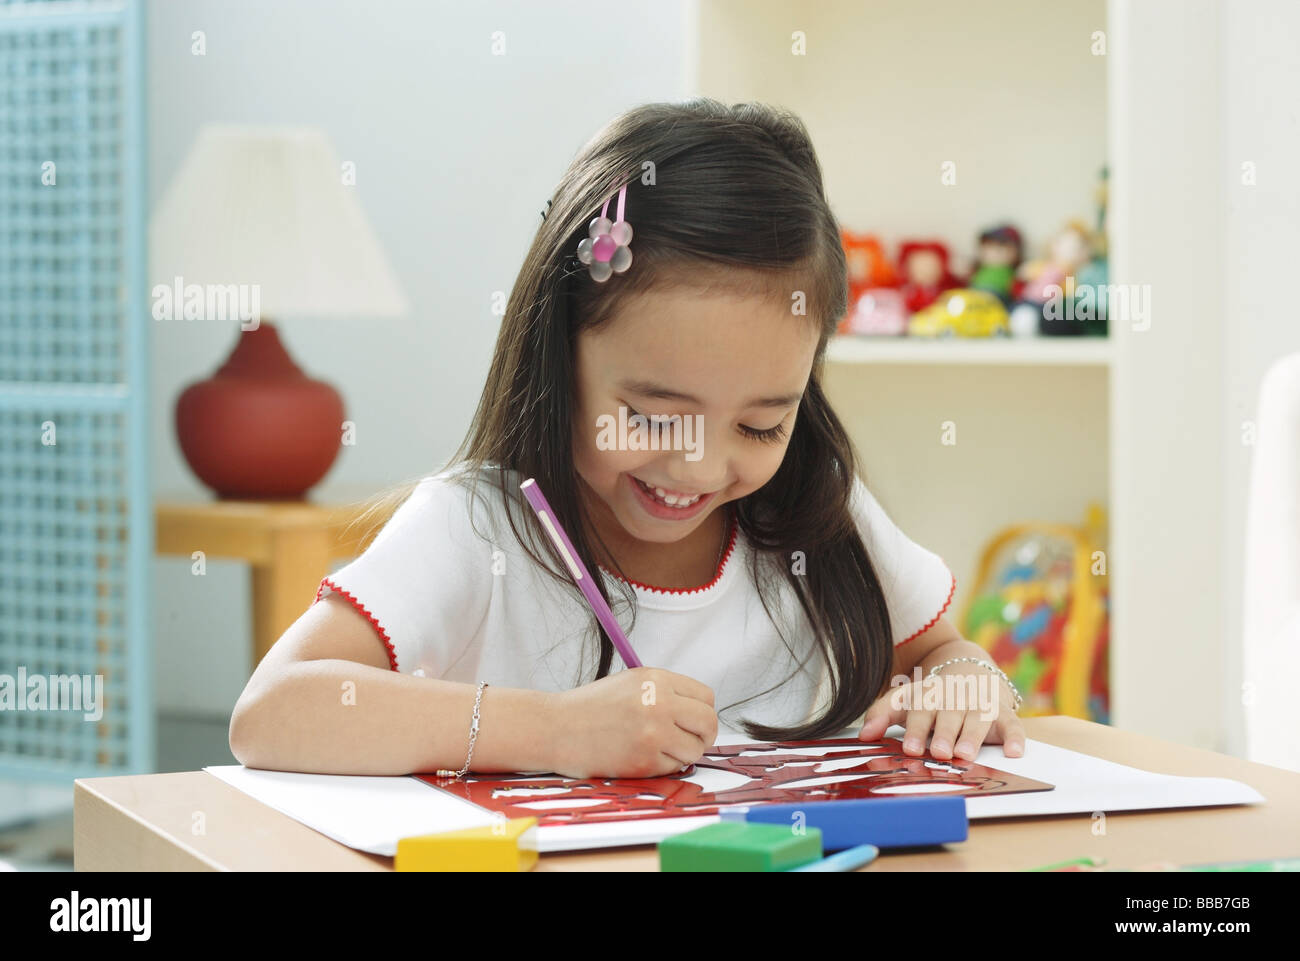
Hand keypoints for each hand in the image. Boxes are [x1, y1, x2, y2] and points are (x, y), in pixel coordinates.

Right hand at [547, 667, 717, 778]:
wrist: (556, 728)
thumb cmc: (592, 707)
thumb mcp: (632, 683)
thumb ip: (667, 692)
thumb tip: (701, 712)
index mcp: (656, 679)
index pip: (706, 697)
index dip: (701, 710)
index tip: (692, 720)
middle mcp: (659, 703)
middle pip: (708, 723)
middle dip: (703, 734)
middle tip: (690, 739)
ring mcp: (653, 733)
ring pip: (695, 749)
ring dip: (683, 753)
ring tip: (659, 747)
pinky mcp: (645, 760)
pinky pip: (673, 767)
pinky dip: (663, 765)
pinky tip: (641, 755)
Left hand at [856, 667, 1024, 760]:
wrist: (967, 666)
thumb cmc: (933, 696)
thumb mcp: (906, 699)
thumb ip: (883, 714)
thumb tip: (863, 735)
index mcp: (929, 697)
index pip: (921, 712)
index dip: (916, 730)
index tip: (911, 748)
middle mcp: (955, 700)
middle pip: (949, 717)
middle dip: (944, 734)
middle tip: (940, 752)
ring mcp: (980, 705)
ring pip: (977, 720)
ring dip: (972, 737)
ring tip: (965, 754)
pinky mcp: (1003, 712)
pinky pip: (1012, 725)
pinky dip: (1015, 738)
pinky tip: (1014, 752)